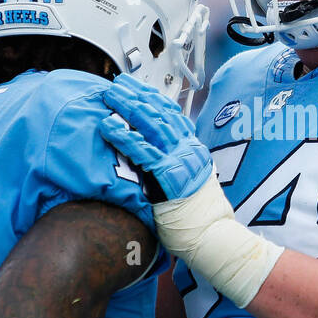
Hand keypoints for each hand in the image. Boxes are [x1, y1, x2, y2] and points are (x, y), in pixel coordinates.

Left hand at [101, 74, 210, 200]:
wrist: (209, 232)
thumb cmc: (195, 212)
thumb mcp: (190, 178)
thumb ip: (175, 161)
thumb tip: (157, 152)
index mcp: (192, 147)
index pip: (170, 113)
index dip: (150, 97)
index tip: (133, 86)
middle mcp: (187, 149)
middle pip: (159, 114)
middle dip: (136, 96)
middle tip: (116, 85)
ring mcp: (180, 160)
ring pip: (151, 127)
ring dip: (127, 109)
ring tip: (109, 97)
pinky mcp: (169, 175)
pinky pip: (142, 151)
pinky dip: (124, 137)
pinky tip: (108, 126)